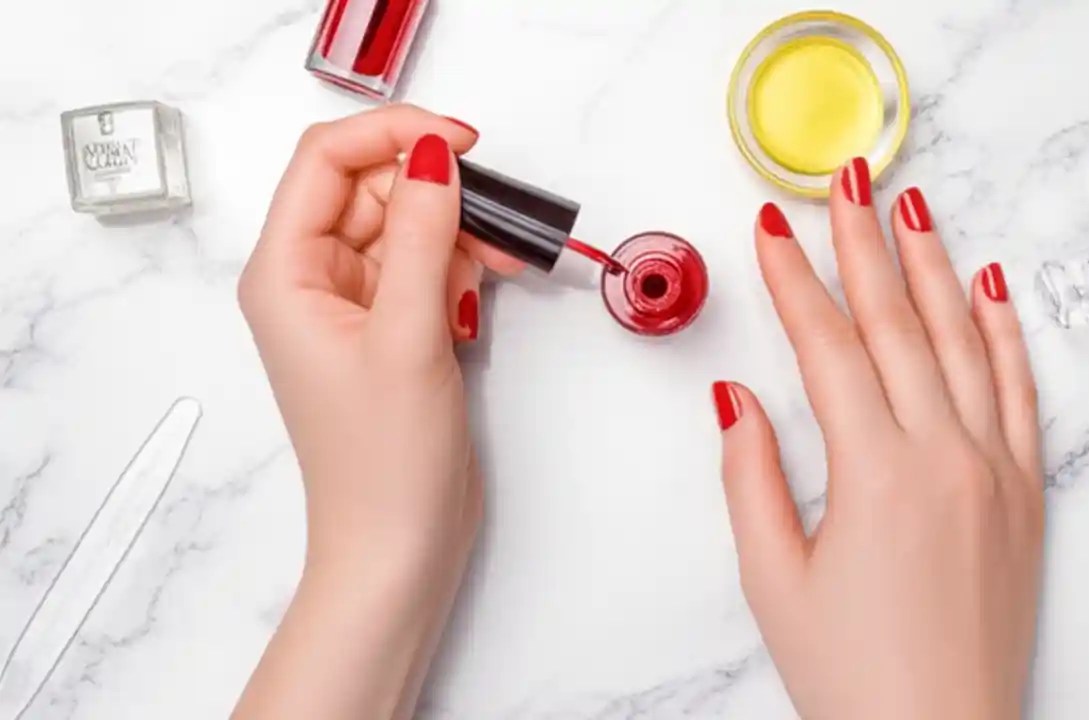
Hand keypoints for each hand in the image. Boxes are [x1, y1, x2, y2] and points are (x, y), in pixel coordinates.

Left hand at [235, 105, 517, 719]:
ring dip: (458, 230)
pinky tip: (489, 284)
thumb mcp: (407, 335)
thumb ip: (422, 236)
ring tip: (503, 260)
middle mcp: (312, 279)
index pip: (327, 161)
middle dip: (437, 190)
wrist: (399, 544)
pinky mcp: (393, 326)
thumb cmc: (383, 459)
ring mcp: (355, 303)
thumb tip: (433, 156)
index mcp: (285, 273)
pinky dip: (461, 263)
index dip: (393, 136)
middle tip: (497, 211)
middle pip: (372, 188)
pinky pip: (426, 264)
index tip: (461, 142)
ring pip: (407, 224)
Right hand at [715, 161, 1042, 719]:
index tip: (772, 226)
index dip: (795, 280)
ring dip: (932, 268)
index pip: (829, 347)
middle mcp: (944, 456)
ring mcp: (994, 470)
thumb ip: (750, 478)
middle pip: (897, 324)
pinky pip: (1019, 392)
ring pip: (961, 342)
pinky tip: (987, 287)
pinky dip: (1003, 334)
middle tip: (847, 181)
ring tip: (910, 208)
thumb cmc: (854, 675)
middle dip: (864, 245)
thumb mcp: (774, 579)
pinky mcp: (1023, 493)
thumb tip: (735, 397)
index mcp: (875, 473)